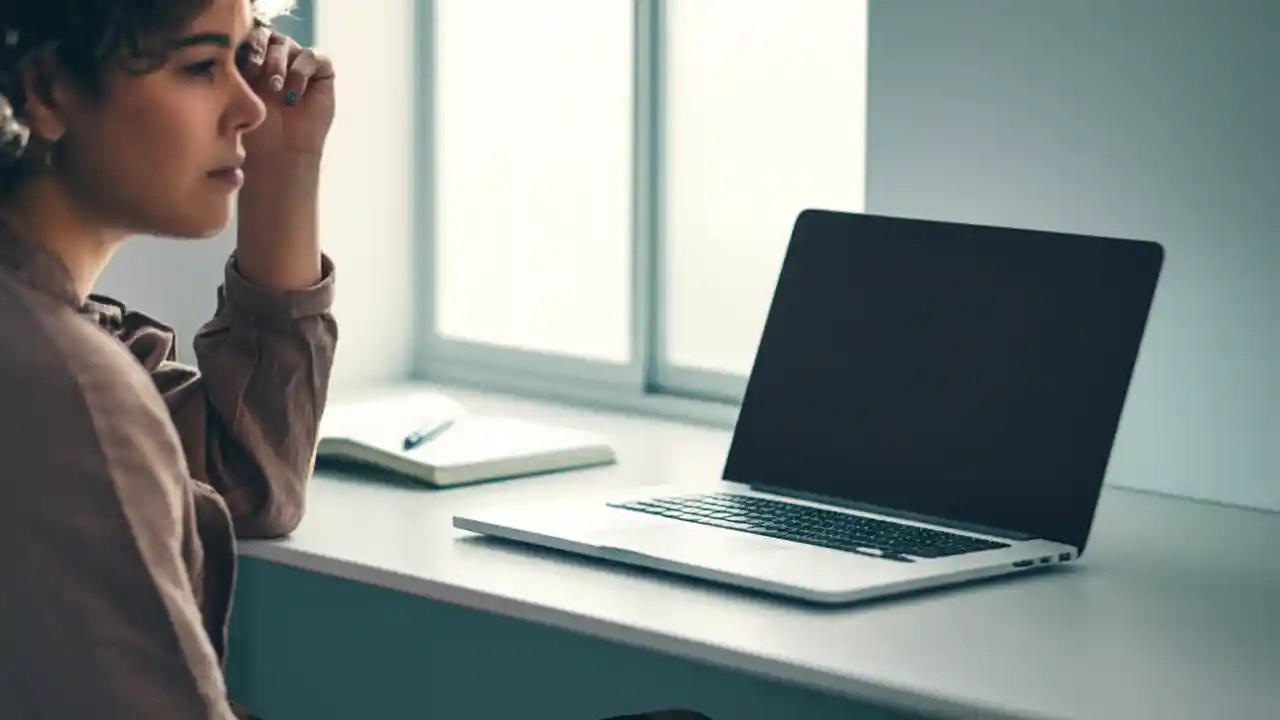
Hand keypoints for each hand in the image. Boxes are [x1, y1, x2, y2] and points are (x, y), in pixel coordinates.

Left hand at [240, 25, 335, 161]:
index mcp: (247, 57)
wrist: (279, 155)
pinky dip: (301, 71)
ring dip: (278, 63)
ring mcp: (296, 62)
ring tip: (275, 88)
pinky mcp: (320, 71)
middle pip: (264, 33)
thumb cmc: (252, 130)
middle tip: (255, 74)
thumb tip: (227, 43)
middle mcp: (272, 56)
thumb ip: (234, 66)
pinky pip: (312, 57)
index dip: (239, 43)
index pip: (243, 34)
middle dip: (259, 51)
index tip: (234, 66)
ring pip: (286, 43)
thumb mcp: (235, 95)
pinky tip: (293, 95)